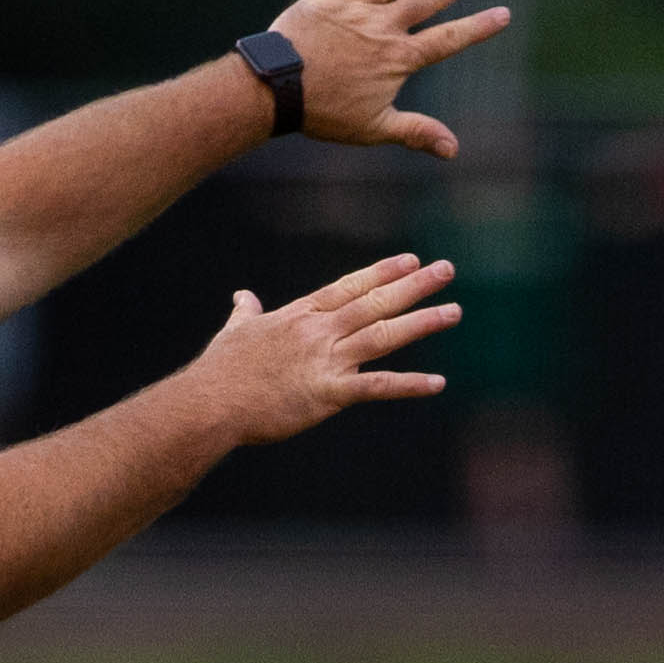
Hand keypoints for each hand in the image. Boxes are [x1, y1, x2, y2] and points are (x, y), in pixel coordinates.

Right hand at [189, 254, 457, 446]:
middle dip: (414, 285)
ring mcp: (325, 361)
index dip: (383, 272)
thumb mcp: (234, 332)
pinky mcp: (327, 394)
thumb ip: (245, 312)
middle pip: (375, 302)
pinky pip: (377, 387)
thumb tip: (241, 296)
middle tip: (447, 269)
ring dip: (421, 322)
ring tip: (454, 311)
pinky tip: (437, 383)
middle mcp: (319, 331)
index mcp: (301, 316)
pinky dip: (409, 385)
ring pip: (383, 335)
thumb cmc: (220, 370)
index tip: (411, 259)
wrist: (209, 403)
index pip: (350, 286)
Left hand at [267, 0, 512, 158]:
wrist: (277, 91)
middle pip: (426, 0)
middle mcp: (383, 27)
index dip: (477, 27)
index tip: (503, 14)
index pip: (447, 40)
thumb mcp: (375, 128)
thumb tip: (454, 150)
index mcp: (398, 59)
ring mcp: (357, 8)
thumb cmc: (323, 113)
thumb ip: (417, 132)